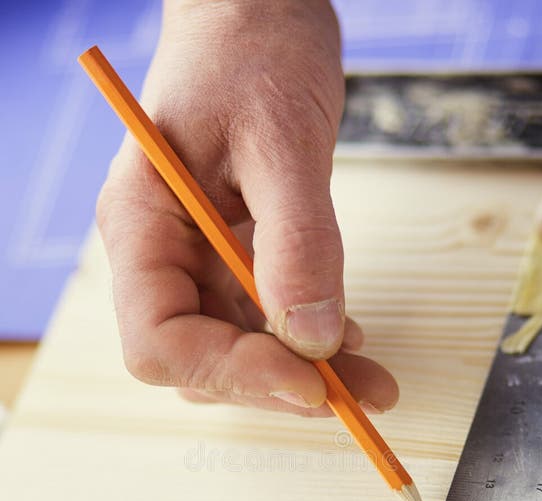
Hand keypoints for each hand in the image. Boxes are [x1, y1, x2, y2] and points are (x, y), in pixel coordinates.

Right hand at [97, 0, 397, 415]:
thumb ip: (298, 242)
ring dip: (304, 374)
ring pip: (239, 352)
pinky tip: (351, 339)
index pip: (160, 341)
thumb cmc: (253, 50)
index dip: (231, 373)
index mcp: (140, 227)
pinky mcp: (235, 262)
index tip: (309, 382)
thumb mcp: (282, 139)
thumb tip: (314, 338)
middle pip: (202, 361)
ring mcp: (196, 264)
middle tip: (358, 393)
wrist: (258, 13)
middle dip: (279, 384)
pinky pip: (265, 322)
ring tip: (370, 380)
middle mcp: (160, 258)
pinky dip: (309, 341)